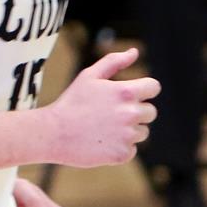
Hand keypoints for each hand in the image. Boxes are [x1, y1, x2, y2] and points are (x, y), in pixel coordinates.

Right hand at [37, 46, 158, 167]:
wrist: (52, 133)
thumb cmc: (71, 102)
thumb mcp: (89, 76)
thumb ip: (114, 61)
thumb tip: (134, 52)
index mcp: (125, 92)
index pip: (154, 88)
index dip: (144, 90)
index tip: (130, 96)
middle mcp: (130, 113)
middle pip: (150, 112)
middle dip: (135, 112)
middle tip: (110, 115)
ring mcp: (127, 135)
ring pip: (142, 132)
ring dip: (129, 131)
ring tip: (104, 129)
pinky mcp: (122, 154)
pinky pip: (132, 150)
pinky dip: (119, 148)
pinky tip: (101, 143)